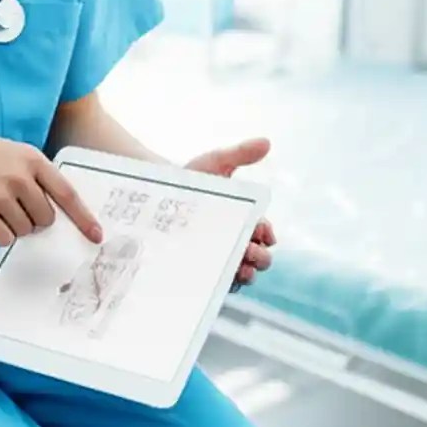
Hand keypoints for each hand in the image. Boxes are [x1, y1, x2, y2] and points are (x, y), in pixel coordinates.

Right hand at [0, 126, 101, 245]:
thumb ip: (34, 177)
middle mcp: (19, 176)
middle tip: (12, 207)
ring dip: (13, 226)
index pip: (67, 194)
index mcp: (32, 159)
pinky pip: (4, 239)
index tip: (96, 235)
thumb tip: (53, 213)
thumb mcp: (9, 153)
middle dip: (34, 221)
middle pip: (45, 219)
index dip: (84, 218)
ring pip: (25, 231)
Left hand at [184, 138, 275, 289]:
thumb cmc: (191, 178)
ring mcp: (221, 257)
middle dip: (260, 257)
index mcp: (246, 219)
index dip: (266, 234)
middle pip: (260, 258)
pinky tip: (223, 278)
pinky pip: (221, 284)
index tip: (261, 231)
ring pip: (244, 274)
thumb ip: (240, 153)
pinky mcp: (205, 270)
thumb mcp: (215, 162)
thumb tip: (267, 142)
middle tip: (249, 251)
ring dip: (248, 274)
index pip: (265, 234)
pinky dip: (227, 284)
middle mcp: (237, 241)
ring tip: (241, 268)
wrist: (160, 194)